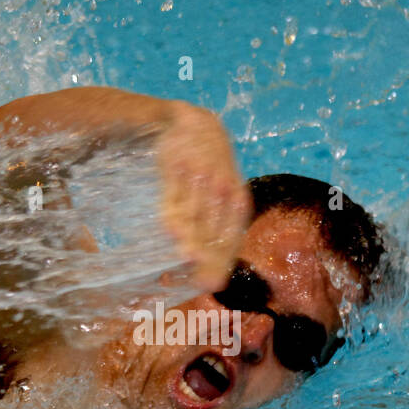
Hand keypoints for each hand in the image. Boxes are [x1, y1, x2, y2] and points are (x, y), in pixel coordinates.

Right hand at [156, 102, 251, 290]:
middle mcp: (221, 189)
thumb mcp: (224, 192)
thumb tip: (209, 263)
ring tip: (188, 259)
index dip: (223, 262)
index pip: (231, 237)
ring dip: (191, 237)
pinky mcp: (177, 166)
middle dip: (209, 257)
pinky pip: (174, 195)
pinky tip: (171, 231)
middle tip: (203, 283)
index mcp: (237, 199)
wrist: (195, 124)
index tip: (214, 284)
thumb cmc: (210, 169)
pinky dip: (173, 212)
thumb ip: (219, 224)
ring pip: (194, 213)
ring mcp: (198, 177)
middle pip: (213, 230)